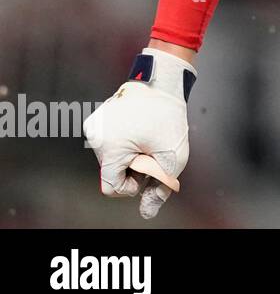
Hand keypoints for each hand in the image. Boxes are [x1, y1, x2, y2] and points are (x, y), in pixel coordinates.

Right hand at [83, 48, 194, 218]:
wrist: (162, 81)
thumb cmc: (168, 117)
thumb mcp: (172, 157)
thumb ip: (160, 188)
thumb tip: (147, 212)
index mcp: (110, 149)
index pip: (112, 187)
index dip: (133, 186)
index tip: (149, 171)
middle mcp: (95, 138)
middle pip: (111, 172)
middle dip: (133, 168)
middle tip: (152, 150)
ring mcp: (93, 127)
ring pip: (110, 157)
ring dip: (129, 155)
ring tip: (147, 137)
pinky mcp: (97, 118)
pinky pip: (109, 142)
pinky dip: (124, 142)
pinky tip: (139, 129)